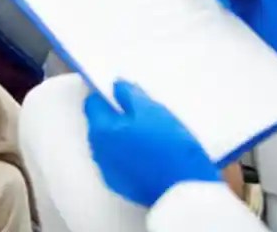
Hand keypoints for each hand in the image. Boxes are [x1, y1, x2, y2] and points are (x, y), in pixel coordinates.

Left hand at [84, 81, 219, 207]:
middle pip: (101, 123)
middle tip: (144, 112)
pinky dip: (130, 154)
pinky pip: (120, 161)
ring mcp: (108, 171)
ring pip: (111, 143)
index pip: (92, 103)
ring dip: (124, 135)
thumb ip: (129, 94)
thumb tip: (115, 86)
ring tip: (151, 133)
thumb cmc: (169, 146)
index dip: (106, 93)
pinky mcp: (122, 186)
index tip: (123, 91)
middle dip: (117, 115)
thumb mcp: (152, 110)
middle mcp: (98, 151)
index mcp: (101, 130)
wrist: (183, 191)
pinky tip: (150, 153)